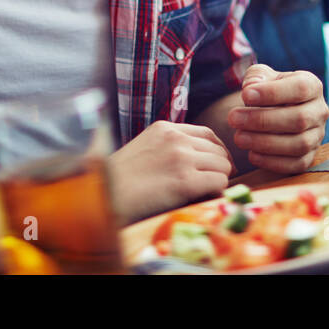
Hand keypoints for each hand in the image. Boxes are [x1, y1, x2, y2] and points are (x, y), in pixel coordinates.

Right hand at [106, 121, 232, 222]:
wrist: (104, 198)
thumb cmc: (120, 180)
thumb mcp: (144, 149)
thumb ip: (168, 148)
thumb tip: (196, 161)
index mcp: (165, 128)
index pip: (208, 134)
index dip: (217, 151)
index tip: (216, 166)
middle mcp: (176, 139)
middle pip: (219, 151)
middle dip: (219, 168)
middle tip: (213, 184)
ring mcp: (182, 158)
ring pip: (223, 166)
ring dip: (218, 180)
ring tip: (205, 193)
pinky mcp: (185, 181)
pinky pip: (220, 183)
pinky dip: (216, 192)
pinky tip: (202, 199)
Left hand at [227, 64, 327, 173]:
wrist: (270, 111)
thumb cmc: (266, 90)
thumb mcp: (260, 76)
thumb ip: (256, 76)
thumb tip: (251, 87)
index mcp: (312, 86)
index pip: (300, 88)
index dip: (272, 93)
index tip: (245, 95)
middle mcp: (319, 112)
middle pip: (299, 119)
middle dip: (263, 120)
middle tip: (233, 118)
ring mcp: (317, 136)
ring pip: (298, 144)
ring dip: (265, 143)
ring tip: (238, 138)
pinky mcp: (309, 157)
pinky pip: (295, 165)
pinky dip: (273, 162)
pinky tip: (251, 154)